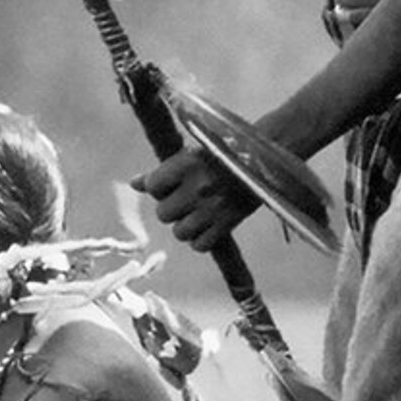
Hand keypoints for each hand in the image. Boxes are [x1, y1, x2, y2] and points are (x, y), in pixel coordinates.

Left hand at [133, 147, 259, 251]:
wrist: (265, 162)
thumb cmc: (223, 155)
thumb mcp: (193, 155)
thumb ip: (163, 171)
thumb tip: (135, 184)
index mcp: (188, 163)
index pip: (153, 186)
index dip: (158, 188)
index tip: (169, 185)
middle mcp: (198, 186)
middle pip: (163, 213)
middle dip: (171, 209)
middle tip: (185, 201)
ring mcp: (213, 207)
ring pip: (179, 232)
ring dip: (185, 227)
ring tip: (196, 215)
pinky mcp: (227, 223)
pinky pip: (200, 245)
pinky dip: (200, 240)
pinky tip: (207, 227)